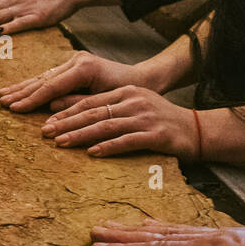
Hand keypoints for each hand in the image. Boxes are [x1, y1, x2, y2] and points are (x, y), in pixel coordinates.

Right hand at [0, 51, 153, 113]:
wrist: (143, 80)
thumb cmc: (128, 94)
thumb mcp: (104, 101)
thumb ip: (77, 103)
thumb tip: (50, 107)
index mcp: (84, 68)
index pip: (51, 86)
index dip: (31, 99)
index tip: (14, 108)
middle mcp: (76, 61)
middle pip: (43, 79)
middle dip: (21, 91)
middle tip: (1, 101)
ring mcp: (74, 61)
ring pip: (43, 76)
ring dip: (22, 87)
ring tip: (3, 95)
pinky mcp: (73, 65)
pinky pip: (49, 77)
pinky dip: (33, 85)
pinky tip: (20, 90)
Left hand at [39, 86, 198, 158]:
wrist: (199, 130)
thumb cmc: (159, 121)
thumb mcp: (132, 108)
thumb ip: (105, 108)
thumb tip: (69, 111)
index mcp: (126, 92)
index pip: (90, 101)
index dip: (66, 111)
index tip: (46, 121)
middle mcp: (135, 101)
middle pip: (94, 113)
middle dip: (67, 122)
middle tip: (45, 132)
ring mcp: (146, 117)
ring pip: (107, 126)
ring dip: (81, 135)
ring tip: (61, 143)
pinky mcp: (157, 135)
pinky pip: (128, 141)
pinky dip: (109, 146)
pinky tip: (93, 153)